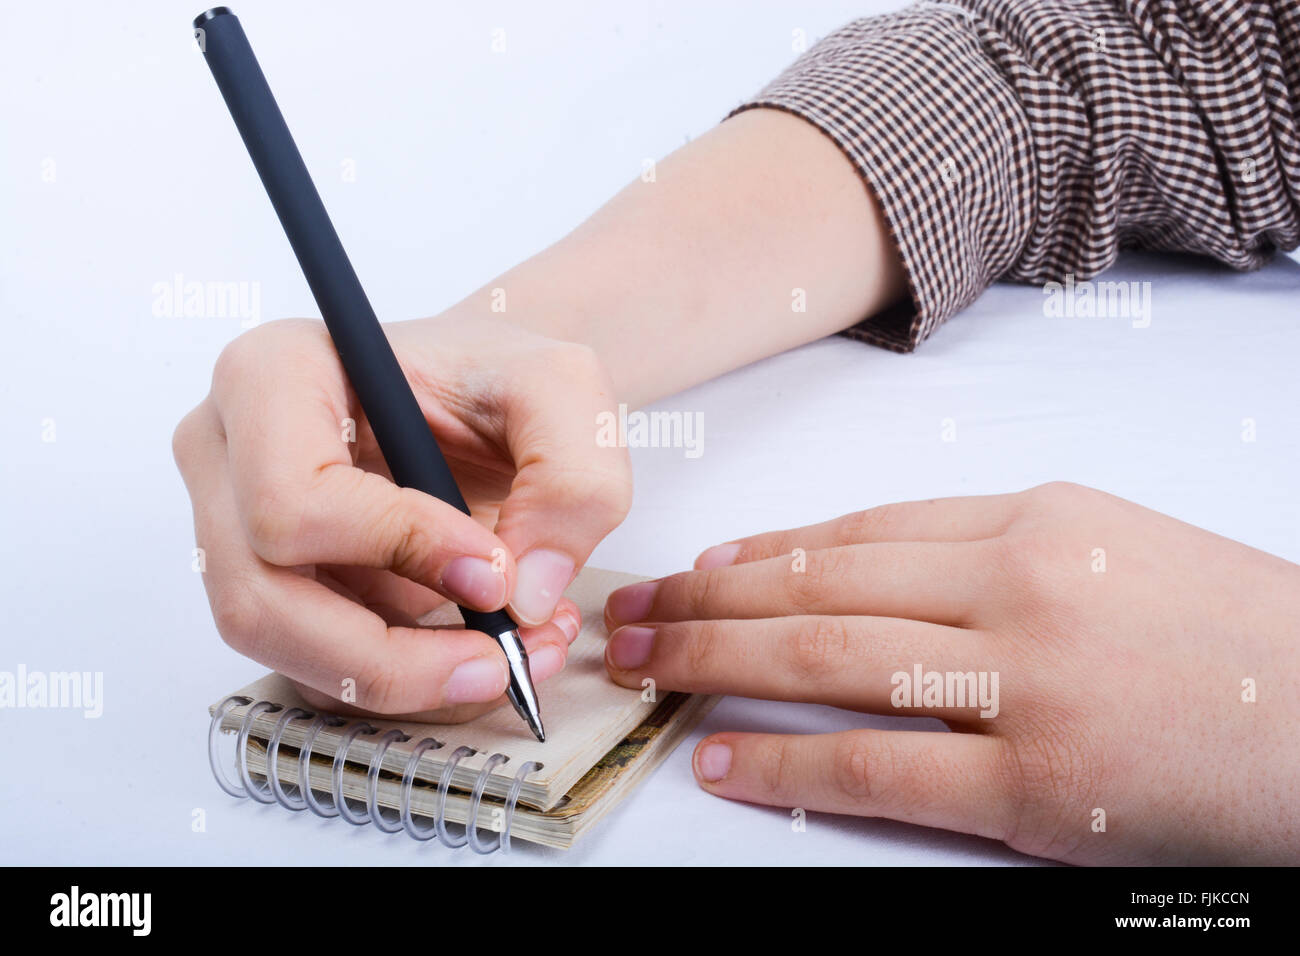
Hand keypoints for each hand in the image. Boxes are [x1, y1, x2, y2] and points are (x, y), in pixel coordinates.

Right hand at [174, 314, 630, 720]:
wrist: (492, 397)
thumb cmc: (502, 374)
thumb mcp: (564, 390)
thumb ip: (570, 478)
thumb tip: (521, 597)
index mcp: (270, 373)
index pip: (291, 498)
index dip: (394, 549)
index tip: (494, 569)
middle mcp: (228, 456)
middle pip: (259, 601)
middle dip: (389, 660)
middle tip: (502, 663)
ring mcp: (238, 533)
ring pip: (289, 656)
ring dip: (410, 685)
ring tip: (519, 654)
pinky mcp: (276, 593)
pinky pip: (325, 673)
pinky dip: (414, 686)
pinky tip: (489, 650)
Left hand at [602, 482, 1299, 863]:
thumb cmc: (1224, 631)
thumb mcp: (1108, 544)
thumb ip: (986, 547)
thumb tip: (856, 564)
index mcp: (1032, 521)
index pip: (857, 530)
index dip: (760, 550)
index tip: (697, 566)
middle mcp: (1015, 586)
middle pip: (817, 584)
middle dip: (705, 600)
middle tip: (632, 613)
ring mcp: (1022, 683)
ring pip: (825, 656)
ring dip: (714, 661)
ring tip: (644, 668)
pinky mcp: (1035, 783)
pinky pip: (880, 768)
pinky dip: (787, 761)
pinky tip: (720, 758)